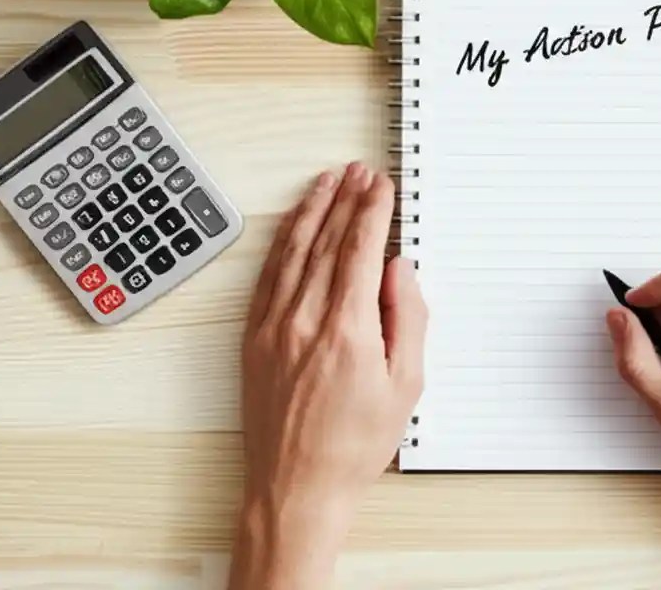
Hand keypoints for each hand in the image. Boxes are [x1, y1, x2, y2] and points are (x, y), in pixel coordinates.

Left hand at [229, 163, 426, 589]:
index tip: (381, 186)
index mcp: (346, 330)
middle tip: (358, 172)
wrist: (296, 488)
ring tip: (327, 182)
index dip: (372, 211)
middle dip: (345, 200)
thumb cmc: (353, 446)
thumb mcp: (406, 386)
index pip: (359, 250)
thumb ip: (407, 319)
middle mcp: (303, 320)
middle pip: (325, 242)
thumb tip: (398, 271)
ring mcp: (272, 327)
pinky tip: (292, 227)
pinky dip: (281, 244)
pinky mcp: (253, 339)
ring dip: (311, 211)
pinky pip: (267, 277)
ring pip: (292, 251)